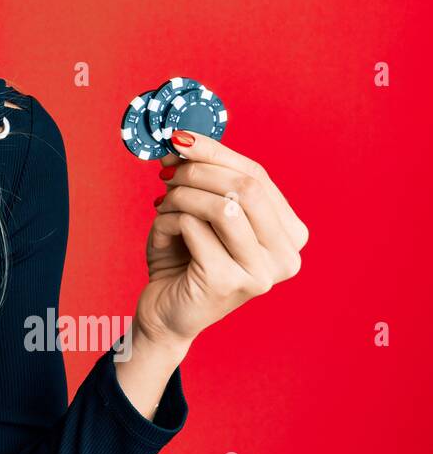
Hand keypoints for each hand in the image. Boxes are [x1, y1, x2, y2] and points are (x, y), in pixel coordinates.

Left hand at [135, 129, 308, 350]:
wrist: (166, 314)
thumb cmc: (185, 260)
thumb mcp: (200, 212)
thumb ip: (204, 179)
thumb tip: (183, 140)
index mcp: (290, 235)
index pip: (258, 176)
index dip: (216, 151)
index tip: (181, 138)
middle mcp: (287, 256)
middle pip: (246, 187)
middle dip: (199, 170)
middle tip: (167, 172)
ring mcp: (261, 273)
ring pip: (223, 206)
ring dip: (182, 195)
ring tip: (162, 203)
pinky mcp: (228, 282)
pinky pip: (195, 228)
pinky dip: (170, 220)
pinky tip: (163, 233)